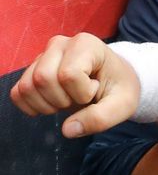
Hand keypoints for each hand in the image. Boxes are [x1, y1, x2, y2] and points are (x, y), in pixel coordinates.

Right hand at [9, 33, 140, 136]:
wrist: (114, 80)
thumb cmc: (120, 88)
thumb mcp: (122, 105)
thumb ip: (100, 118)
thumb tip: (68, 130)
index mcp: (86, 44)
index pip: (69, 75)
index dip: (83, 93)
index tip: (96, 89)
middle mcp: (60, 44)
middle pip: (43, 79)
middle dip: (64, 100)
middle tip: (82, 97)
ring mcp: (42, 55)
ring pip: (28, 87)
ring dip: (48, 104)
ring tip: (69, 99)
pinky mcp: (31, 69)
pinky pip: (18, 93)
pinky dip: (32, 106)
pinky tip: (53, 104)